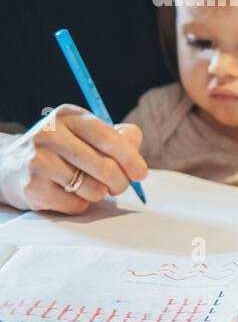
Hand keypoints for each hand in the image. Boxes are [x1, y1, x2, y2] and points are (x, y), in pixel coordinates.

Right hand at [0, 105, 146, 212]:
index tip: (141, 173)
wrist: (9, 165)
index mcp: (68, 116)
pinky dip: (80, 204)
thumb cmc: (61, 150)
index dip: (132, 160)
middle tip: (118, 186)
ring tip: (87, 186)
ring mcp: (38, 161)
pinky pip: (76, 205)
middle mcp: (50, 134)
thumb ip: (118, 137)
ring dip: (99, 194)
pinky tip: (68, 194)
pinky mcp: (33, 187)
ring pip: (94, 189)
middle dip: (120, 182)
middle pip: (105, 167)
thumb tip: (134, 146)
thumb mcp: (85, 134)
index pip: (110, 139)